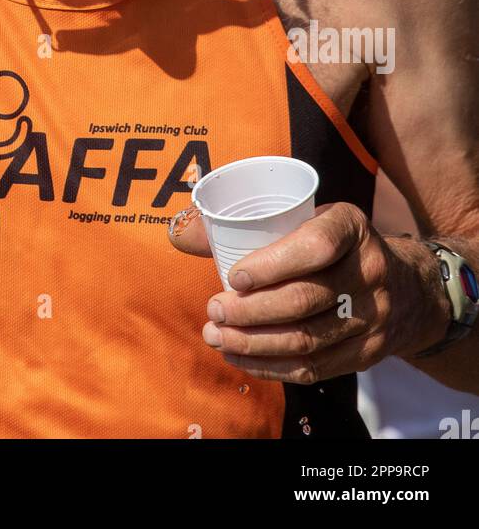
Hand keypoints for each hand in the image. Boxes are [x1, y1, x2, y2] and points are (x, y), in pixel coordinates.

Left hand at [168, 200, 449, 382]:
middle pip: (304, 300)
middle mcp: (368, 272)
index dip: (272, 264)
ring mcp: (372, 318)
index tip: (233, 277)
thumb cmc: (336, 244)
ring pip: (307, 340)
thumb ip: (247, 225)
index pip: (315, 246)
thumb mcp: (308, 217)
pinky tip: (240, 358)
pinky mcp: (368, 353)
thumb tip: (179, 234)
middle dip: (251, 312)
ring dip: (254, 344)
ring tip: (216, 336)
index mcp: (351, 227)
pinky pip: (315, 369)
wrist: (407, 288)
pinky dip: (272, 367)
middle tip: (213, 310)